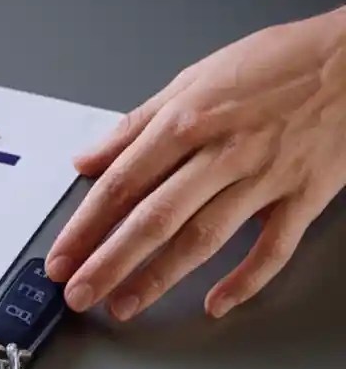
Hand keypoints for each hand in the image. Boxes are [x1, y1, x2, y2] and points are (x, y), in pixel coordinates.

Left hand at [46, 7, 345, 319]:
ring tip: (124, 305)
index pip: (122, 184)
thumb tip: (89, 159)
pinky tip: (216, 304)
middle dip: (109, 262)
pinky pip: (273, 248)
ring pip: (202, 238)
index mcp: (188, 121)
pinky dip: (245, 280)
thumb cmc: (281, 63)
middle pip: (153, 217)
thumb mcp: (195, 79)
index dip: (85, 226)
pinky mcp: (306, 195)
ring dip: (158, 278)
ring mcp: (266, 177)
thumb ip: (136, 125)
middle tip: (79, 293)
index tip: (61, 257)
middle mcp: (223, 152)